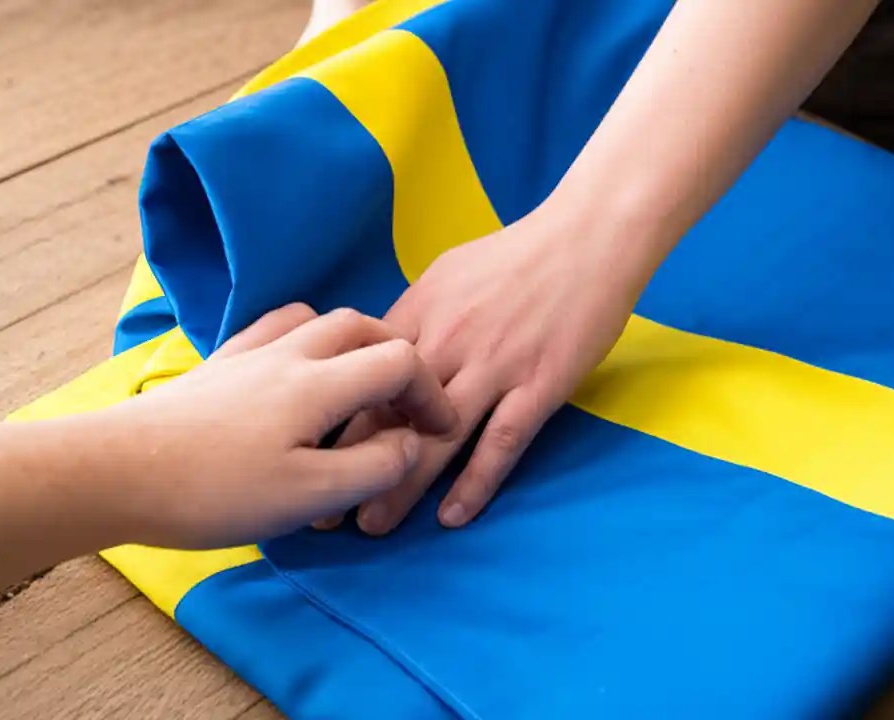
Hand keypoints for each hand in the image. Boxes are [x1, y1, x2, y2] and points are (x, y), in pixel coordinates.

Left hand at [95, 304, 457, 548]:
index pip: (398, 360)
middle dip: (397, 355)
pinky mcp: (216, 366)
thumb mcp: (308, 495)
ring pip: (316, 319)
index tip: (437, 428)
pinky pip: (272, 328)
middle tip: (407, 399)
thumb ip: (373, 466)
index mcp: (318, 383)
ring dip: (351, 341)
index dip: (429, 392)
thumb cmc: (214, 491)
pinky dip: (303, 338)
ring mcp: (247, 354)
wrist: (116, 471)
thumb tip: (411, 442)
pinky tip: (293, 368)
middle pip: (361, 325)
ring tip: (357, 381)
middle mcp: (288, 354)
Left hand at [321, 209, 644, 534]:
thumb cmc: (518, 255)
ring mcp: (495, 366)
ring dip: (400, 485)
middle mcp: (448, 341)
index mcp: (420, 313)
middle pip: (387, 412)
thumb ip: (415, 319)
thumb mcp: (447, 274)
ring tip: (372, 526)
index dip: (329, 421)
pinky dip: (475, 482)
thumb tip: (382, 356)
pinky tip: (451, 517)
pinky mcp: (539, 385)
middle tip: (320, 513)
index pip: (359, 376)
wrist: (589, 237)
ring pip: (436, 437)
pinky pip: (501, 442)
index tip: (303, 457)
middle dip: (346, 464)